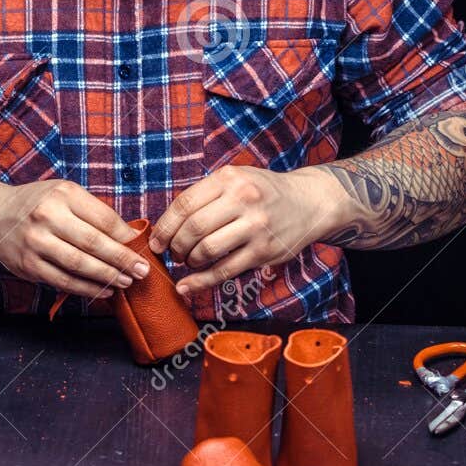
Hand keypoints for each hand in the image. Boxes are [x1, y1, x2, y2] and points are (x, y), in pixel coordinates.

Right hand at [0, 180, 150, 298]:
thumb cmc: (38, 204)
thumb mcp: (64, 194)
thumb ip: (93, 212)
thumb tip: (129, 237)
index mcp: (62, 195)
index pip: (103, 218)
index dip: (125, 236)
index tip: (141, 247)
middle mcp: (47, 216)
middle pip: (94, 243)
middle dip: (122, 260)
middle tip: (142, 270)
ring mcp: (36, 243)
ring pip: (80, 265)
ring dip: (108, 276)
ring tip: (127, 282)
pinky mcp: (29, 265)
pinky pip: (64, 281)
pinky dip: (88, 289)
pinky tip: (105, 290)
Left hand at [149, 166, 329, 295]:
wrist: (309, 202)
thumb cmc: (263, 192)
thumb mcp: (236, 179)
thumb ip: (206, 196)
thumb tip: (167, 225)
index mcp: (229, 179)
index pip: (184, 204)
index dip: (164, 227)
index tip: (156, 241)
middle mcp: (243, 199)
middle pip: (193, 229)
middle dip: (175, 246)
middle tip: (173, 253)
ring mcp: (255, 227)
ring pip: (207, 250)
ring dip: (189, 262)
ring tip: (188, 262)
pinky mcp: (264, 251)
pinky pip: (225, 270)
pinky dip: (201, 282)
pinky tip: (187, 286)